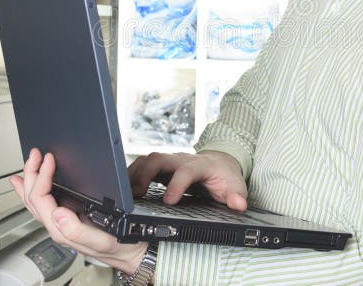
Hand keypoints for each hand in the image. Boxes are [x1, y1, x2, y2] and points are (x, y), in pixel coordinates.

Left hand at [9, 148, 146, 274]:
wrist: (129, 252)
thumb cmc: (118, 246)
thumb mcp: (102, 240)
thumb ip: (77, 231)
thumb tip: (57, 214)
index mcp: (61, 228)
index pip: (40, 198)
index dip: (41, 177)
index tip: (49, 160)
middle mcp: (56, 225)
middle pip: (32, 197)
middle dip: (31, 173)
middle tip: (36, 154)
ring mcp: (59, 221)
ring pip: (35, 200)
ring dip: (30, 179)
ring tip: (29, 164)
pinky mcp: (67, 217)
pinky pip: (43, 203)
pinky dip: (34, 189)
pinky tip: (31, 184)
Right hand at [128, 150, 247, 210]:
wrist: (220, 163)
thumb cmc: (225, 177)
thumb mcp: (235, 186)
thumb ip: (236, 196)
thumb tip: (239, 204)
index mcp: (200, 165)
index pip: (186, 171)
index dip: (176, 184)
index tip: (169, 200)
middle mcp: (181, 159)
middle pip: (159, 158)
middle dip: (145, 174)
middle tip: (136, 194)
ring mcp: (170, 162)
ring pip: (147, 160)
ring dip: (134, 174)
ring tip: (124, 193)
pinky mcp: (161, 167)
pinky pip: (142, 165)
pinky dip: (132, 175)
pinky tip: (124, 189)